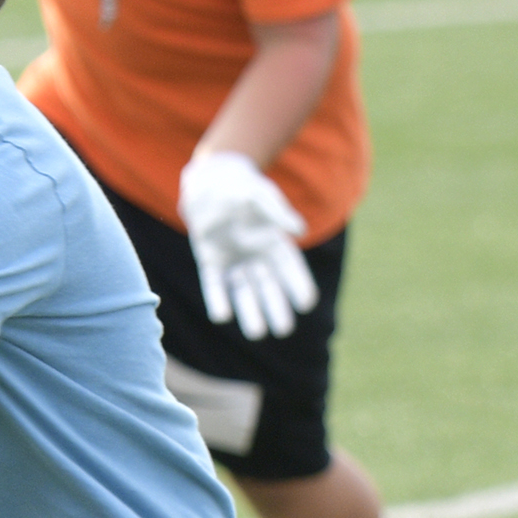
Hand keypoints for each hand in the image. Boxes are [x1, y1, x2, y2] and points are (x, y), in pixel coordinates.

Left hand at [179, 150, 317, 340]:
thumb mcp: (261, 196)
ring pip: (243, 291)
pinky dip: (217, 299)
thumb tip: (298, 230)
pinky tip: (220, 316)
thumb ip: (277, 213)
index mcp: (273, 243)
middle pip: (268, 287)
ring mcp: (232, 261)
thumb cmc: (243, 188)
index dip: (298, 285)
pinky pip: (214, 285)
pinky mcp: (210, 262)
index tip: (306, 304)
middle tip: (284, 330)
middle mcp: (255, 257)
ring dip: (249, 311)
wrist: (211, 183)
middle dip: (276, 307)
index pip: (290, 268)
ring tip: (257, 333)